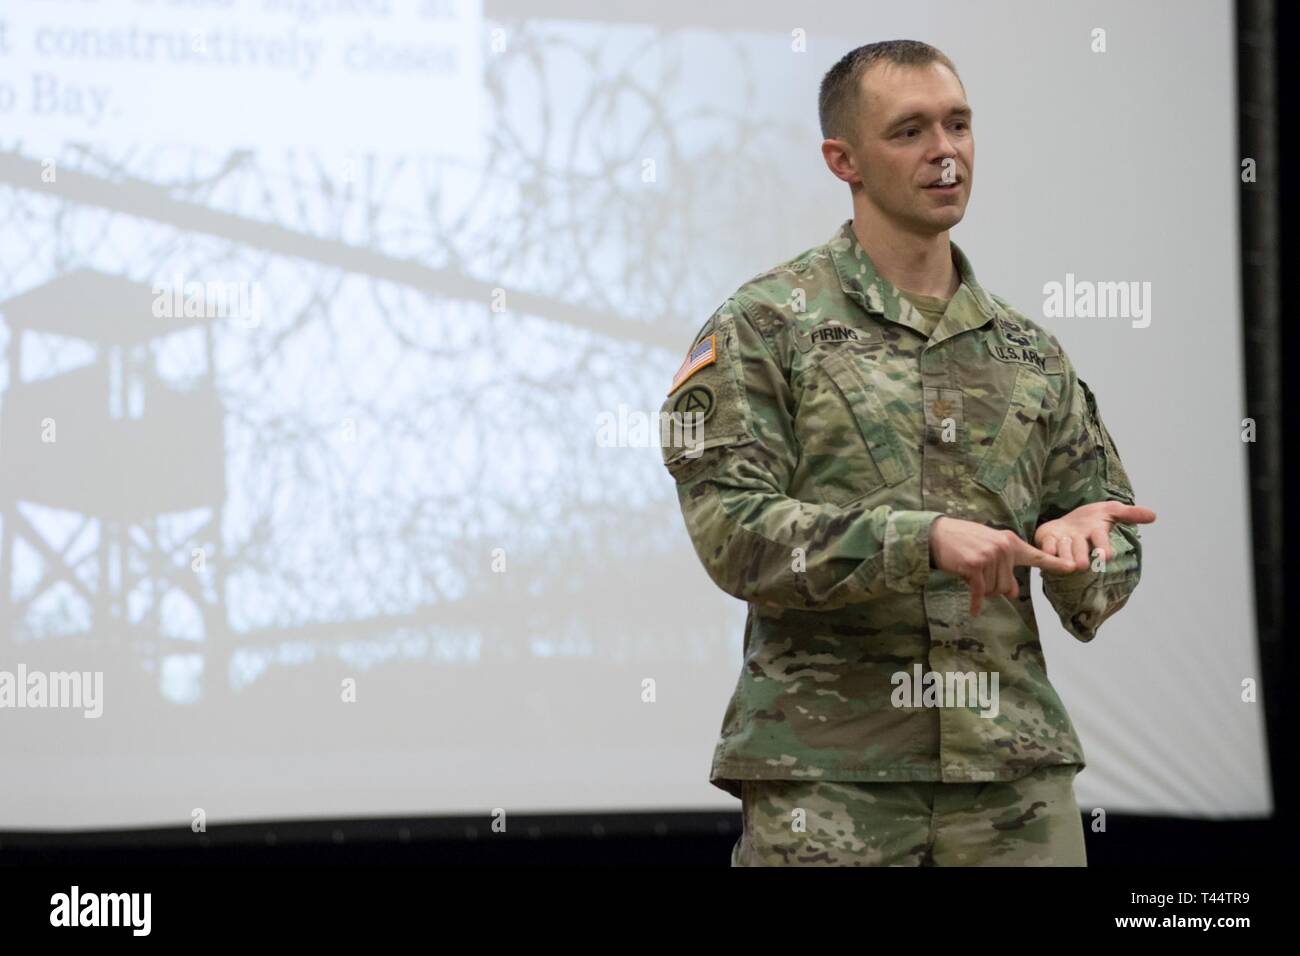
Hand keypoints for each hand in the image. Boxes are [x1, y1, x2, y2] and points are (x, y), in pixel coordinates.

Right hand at [929, 516, 1078, 616]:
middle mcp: (1003, 548)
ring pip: (993, 590)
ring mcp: (989, 557)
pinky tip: (974, 611)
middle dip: (992, 586)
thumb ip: (1005, 568)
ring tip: (969, 572)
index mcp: (1010, 542)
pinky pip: (979, 592)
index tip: (1074, 566)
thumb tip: (1012, 593)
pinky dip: (975, 602)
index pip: (1036, 556)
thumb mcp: (989, 550)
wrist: (936, 535)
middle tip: (977, 573)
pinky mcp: (974, 567)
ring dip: (980, 589)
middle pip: (1008, 585)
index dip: (1055, 563)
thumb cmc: (963, 541)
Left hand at [1034, 501, 1156, 572]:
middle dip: (1081, 557)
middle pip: (1080, 553)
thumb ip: (1129, 513)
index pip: (1102, 544)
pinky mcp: (1047, 541)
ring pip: (1063, 552)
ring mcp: (1063, 543)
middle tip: (1081, 565)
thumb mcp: (1110, 510)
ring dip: (1064, 554)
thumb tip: (1154, 515)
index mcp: (1096, 535)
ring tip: (1067, 559)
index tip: (1106, 556)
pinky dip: (1047, 549)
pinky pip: (1046, 547)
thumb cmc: (1091, 518)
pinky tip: (1048, 550)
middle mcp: (1080, 543)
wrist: (1066, 520)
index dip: (1103, 549)